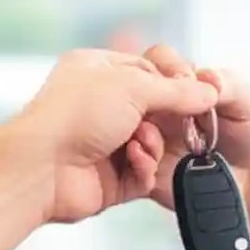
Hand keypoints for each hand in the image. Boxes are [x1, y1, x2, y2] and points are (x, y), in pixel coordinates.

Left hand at [17, 49, 218, 223]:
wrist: (43, 167)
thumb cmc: (72, 116)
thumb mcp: (132, 87)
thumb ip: (176, 91)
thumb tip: (207, 92)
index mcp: (97, 72)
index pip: (147, 71)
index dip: (172, 84)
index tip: (195, 94)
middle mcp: (99, 106)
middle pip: (154, 111)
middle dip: (167, 119)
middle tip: (182, 123)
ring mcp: (104, 143)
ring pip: (152, 144)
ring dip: (152, 144)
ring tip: (139, 143)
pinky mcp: (109, 178)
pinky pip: (143, 173)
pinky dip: (144, 167)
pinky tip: (133, 161)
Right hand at [141, 46, 249, 234]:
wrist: (248, 179)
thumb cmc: (246, 134)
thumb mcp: (246, 105)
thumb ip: (230, 88)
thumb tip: (207, 76)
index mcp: (181, 84)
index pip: (159, 60)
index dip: (164, 68)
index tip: (180, 84)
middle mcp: (160, 105)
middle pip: (133, 89)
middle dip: (140, 100)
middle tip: (159, 115)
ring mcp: (149, 134)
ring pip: (126, 125)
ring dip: (135, 131)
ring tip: (151, 141)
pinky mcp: (146, 164)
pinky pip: (130, 161)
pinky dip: (136, 161)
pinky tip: (150, 164)